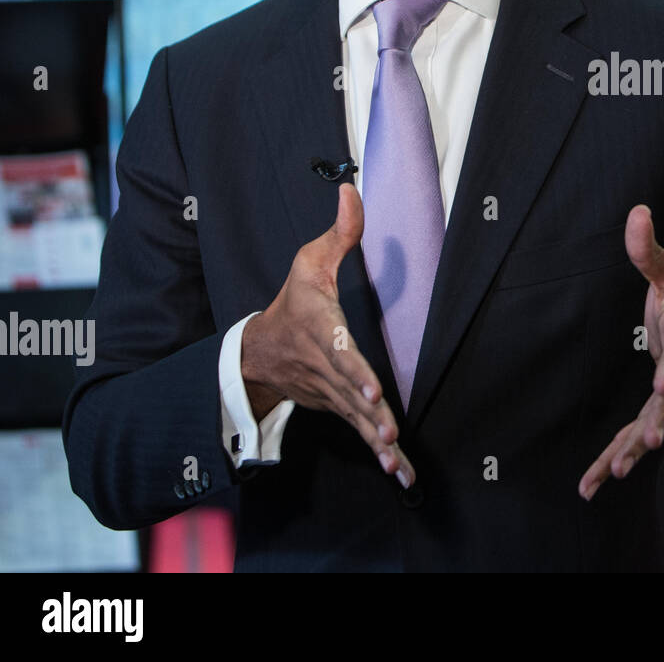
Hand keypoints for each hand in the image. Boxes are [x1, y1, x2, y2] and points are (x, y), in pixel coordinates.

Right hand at [241, 183, 414, 487]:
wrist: (260, 353)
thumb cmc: (293, 303)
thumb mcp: (308, 262)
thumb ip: (338, 232)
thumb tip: (351, 189)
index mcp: (320, 331)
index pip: (338, 351)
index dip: (354, 372)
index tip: (371, 390)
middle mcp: (326, 367)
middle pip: (349, 392)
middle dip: (366, 414)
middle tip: (385, 431)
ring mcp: (332, 393)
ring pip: (356, 419)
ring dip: (375, 441)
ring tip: (396, 461)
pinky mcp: (341, 408)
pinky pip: (362, 432)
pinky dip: (382, 455)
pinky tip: (402, 473)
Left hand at [578, 204, 663, 500]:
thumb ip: (650, 251)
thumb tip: (637, 209)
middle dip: (662, 421)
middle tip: (652, 440)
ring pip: (652, 430)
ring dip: (636, 450)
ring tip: (619, 470)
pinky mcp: (653, 421)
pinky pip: (632, 444)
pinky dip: (611, 465)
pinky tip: (588, 487)